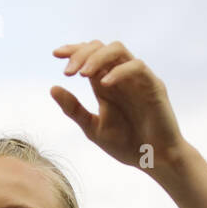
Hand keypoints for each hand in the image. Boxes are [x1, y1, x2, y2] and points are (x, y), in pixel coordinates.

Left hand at [50, 40, 185, 172]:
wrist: (153, 161)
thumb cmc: (126, 145)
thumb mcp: (92, 128)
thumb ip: (74, 109)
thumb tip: (52, 88)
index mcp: (105, 84)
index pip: (89, 55)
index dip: (73, 50)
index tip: (56, 54)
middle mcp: (120, 77)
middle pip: (101, 47)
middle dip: (81, 54)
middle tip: (68, 72)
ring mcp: (138, 79)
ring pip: (118, 49)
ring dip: (98, 57)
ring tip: (83, 74)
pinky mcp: (154, 85)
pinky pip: (137, 67)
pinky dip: (119, 71)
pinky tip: (104, 85)